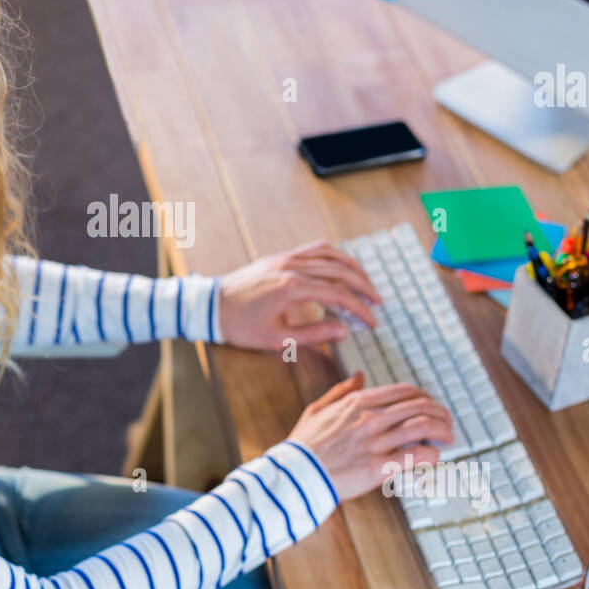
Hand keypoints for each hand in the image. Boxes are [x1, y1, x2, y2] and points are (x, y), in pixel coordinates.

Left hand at [216, 239, 380, 350]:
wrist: (210, 306)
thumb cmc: (240, 326)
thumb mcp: (276, 339)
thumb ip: (313, 335)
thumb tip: (344, 331)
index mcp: (291, 289)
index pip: (337, 295)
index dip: (359, 309)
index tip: (372, 322)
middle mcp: (291, 267)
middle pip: (340, 271)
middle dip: (363, 286)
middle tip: (378, 302)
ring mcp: (286, 258)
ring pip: (330, 255)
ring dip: (352, 267)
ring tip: (366, 283)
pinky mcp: (281, 256)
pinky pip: (314, 249)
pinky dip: (333, 255)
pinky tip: (342, 266)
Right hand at [287, 372, 452, 501]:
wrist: (296, 475)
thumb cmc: (305, 445)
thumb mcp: (318, 409)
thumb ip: (341, 390)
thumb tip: (360, 375)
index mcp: (358, 402)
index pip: (404, 391)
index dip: (424, 397)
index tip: (430, 406)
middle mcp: (370, 418)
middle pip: (420, 406)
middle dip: (440, 412)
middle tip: (446, 422)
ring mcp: (375, 441)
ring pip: (424, 426)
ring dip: (443, 430)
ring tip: (448, 437)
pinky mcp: (379, 466)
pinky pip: (417, 455)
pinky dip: (432, 455)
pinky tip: (433, 458)